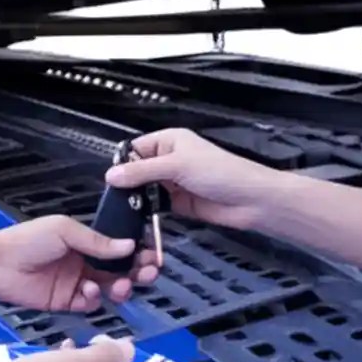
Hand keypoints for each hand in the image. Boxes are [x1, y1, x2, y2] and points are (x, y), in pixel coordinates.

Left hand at [0, 216, 152, 311]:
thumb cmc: (26, 240)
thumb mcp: (64, 231)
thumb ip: (97, 241)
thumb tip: (129, 245)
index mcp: (85, 241)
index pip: (119, 248)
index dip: (136, 253)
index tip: (150, 256)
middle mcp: (84, 262)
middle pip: (120, 270)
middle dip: (136, 272)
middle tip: (145, 273)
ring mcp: (76, 283)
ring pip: (108, 289)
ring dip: (119, 287)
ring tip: (118, 285)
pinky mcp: (66, 301)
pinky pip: (89, 304)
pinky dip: (93, 299)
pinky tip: (87, 291)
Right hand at [105, 128, 284, 231]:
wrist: (250, 200)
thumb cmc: (218, 172)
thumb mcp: (177, 166)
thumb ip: (142, 171)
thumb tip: (110, 176)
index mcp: (169, 141)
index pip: (135, 148)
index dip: (122, 162)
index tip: (110, 180)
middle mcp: (168, 160)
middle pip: (137, 170)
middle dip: (127, 184)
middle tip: (114, 199)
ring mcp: (173, 183)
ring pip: (145, 190)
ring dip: (136, 199)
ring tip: (123, 211)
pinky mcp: (178, 204)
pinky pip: (155, 206)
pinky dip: (146, 212)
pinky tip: (136, 220)